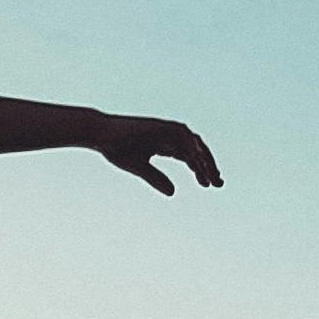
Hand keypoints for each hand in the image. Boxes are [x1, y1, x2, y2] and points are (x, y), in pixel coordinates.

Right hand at [96, 114, 221, 193]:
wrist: (100, 134)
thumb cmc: (116, 149)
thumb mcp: (140, 168)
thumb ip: (156, 179)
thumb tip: (173, 193)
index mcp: (165, 144)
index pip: (191, 156)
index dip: (202, 170)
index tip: (211, 185)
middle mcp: (169, 135)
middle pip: (197, 149)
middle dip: (208, 165)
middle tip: (219, 183)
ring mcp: (165, 129)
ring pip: (193, 142)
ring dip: (203, 158)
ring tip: (211, 176)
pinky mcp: (159, 126)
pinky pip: (181, 137)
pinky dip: (191, 148)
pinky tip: (198, 163)